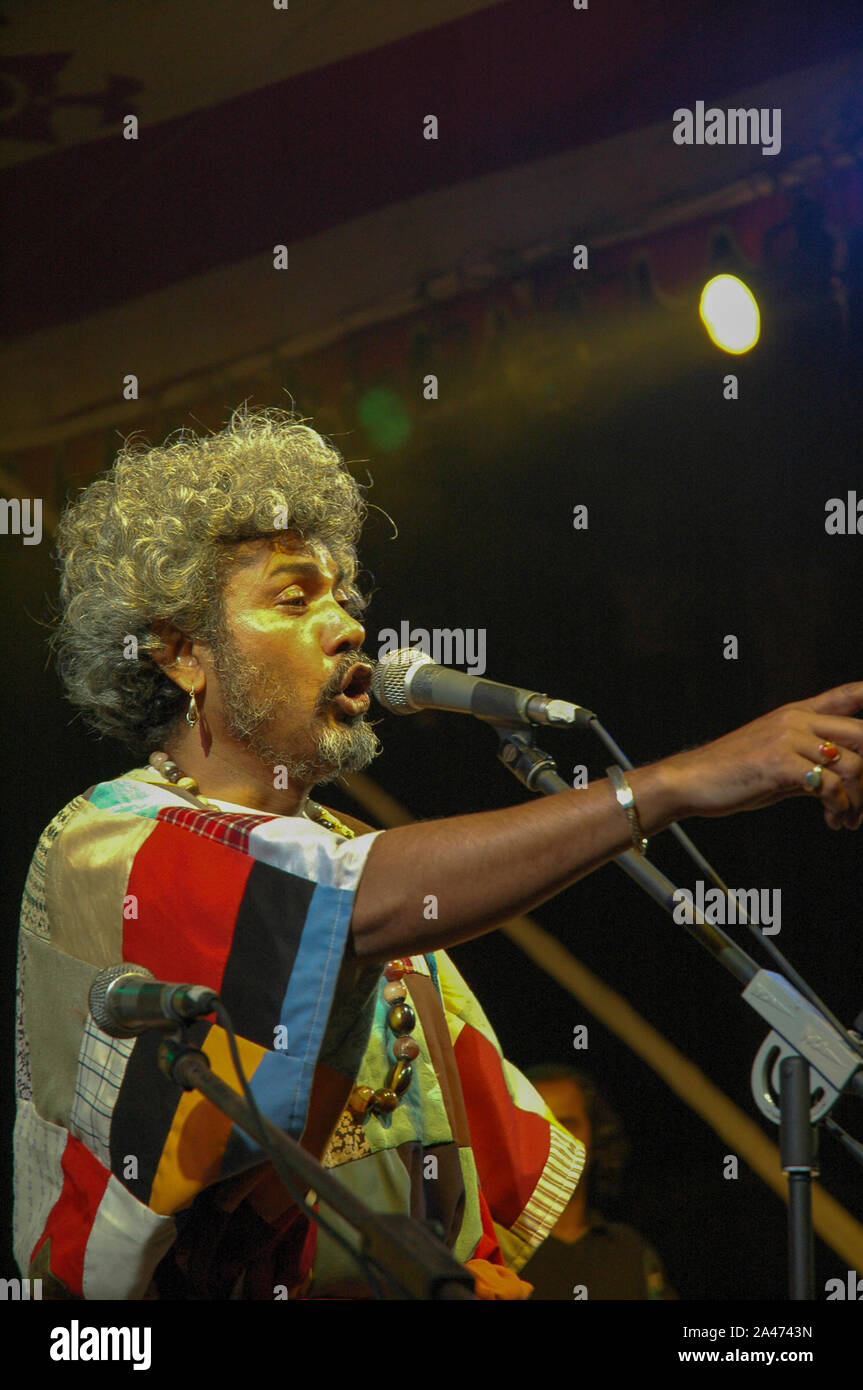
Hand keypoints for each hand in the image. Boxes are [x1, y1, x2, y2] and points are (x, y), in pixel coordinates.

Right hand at [662, 682, 862, 828]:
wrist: (691, 780)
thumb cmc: (730, 772)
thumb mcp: (777, 760)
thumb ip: (811, 763)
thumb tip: (843, 784)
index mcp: (797, 713)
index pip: (847, 695)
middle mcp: (796, 720)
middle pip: (862, 733)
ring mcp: (788, 739)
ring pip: (852, 764)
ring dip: (858, 800)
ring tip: (848, 818)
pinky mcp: (780, 763)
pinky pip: (829, 785)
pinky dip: (839, 808)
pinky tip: (832, 819)